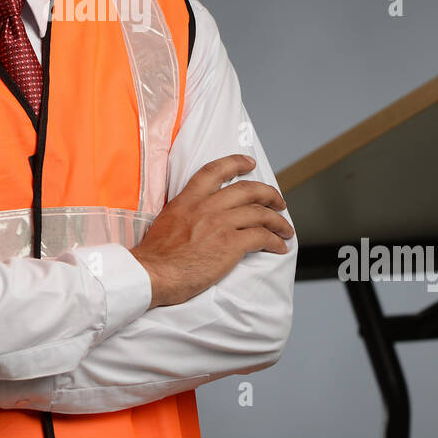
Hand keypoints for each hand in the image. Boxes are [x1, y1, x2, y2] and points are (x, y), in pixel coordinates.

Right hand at [130, 154, 291, 308]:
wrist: (152, 274)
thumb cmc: (155, 257)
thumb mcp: (166, 222)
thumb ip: (184, 214)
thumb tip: (194, 221)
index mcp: (188, 200)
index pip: (214, 171)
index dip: (236, 163)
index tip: (249, 162)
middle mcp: (206, 207)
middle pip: (247, 190)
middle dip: (269, 194)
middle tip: (278, 201)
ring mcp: (220, 224)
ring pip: (260, 213)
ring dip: (278, 221)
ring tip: (285, 229)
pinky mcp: (230, 244)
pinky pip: (262, 237)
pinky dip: (275, 241)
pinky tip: (279, 247)